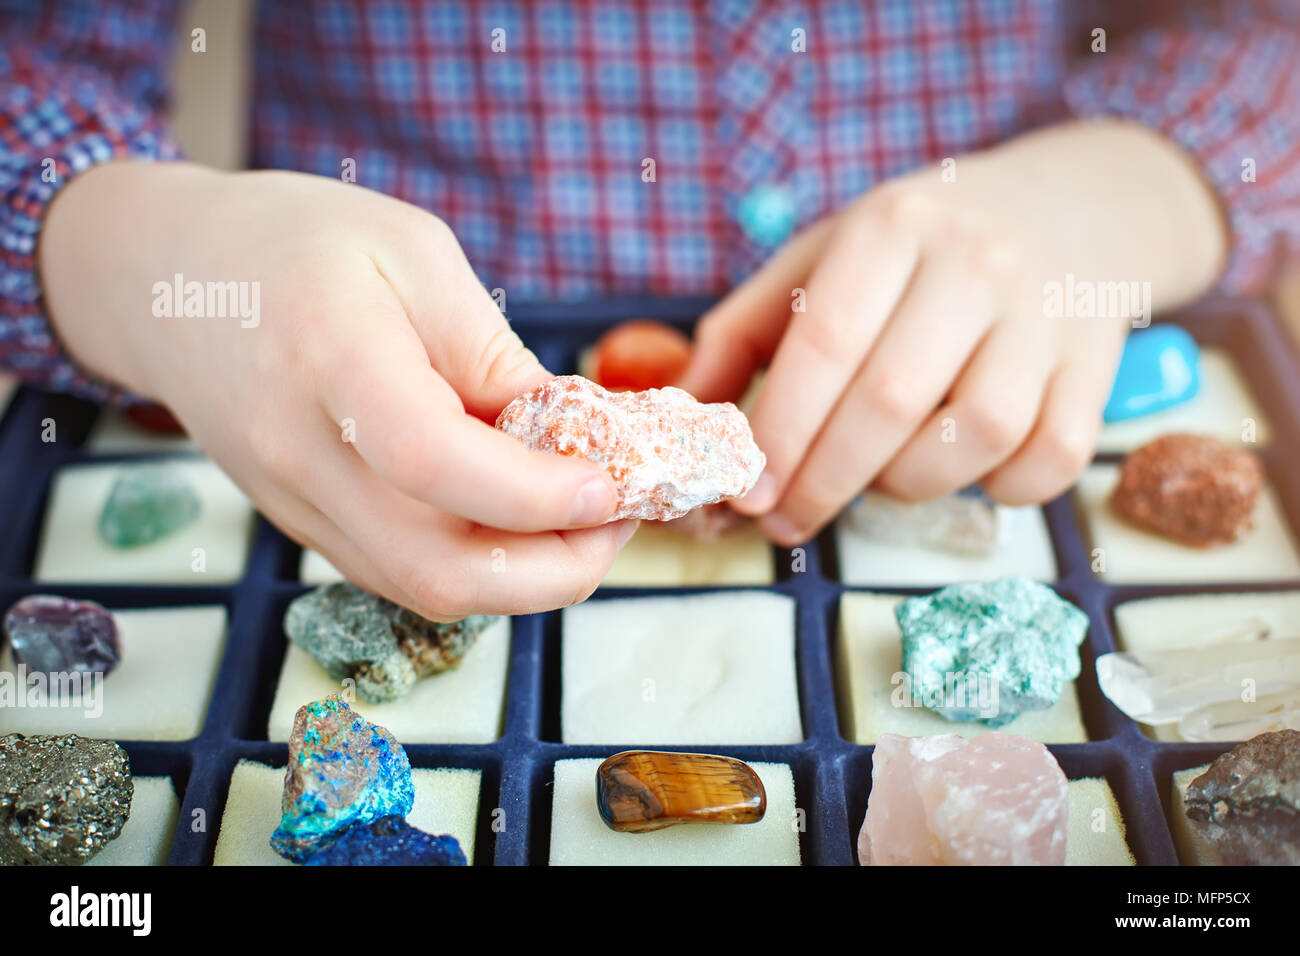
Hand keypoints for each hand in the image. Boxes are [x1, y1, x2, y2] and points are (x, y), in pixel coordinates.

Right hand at [40, 162, 635, 618]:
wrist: (166, 280)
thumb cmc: (297, 244)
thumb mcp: (414, 252)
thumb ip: (490, 350)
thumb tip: (568, 438)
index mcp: (332, 361)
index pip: (435, 462)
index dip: (537, 493)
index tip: (611, 486)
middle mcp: (301, 454)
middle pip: (435, 570)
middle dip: (553, 572)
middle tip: (617, 522)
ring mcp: (294, 502)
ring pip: (423, 589)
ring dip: (524, 580)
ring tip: (584, 523)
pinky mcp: (302, 522)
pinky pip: (400, 573)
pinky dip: (477, 567)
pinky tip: (520, 522)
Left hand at [680, 119, 1226, 544]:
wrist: (1068, 209)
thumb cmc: (917, 251)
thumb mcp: (821, 259)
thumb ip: (744, 333)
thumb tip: (686, 421)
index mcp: (894, 226)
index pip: (826, 346)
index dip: (780, 432)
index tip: (747, 492)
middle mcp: (978, 261)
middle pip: (891, 402)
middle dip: (824, 482)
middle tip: (786, 520)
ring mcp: (1048, 313)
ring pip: (976, 438)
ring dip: (907, 485)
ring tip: (876, 476)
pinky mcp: (1099, 363)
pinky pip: (1050, 459)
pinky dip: (1001, 489)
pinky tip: (961, 469)